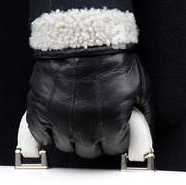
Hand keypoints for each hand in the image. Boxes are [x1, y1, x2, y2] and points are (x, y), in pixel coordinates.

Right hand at [27, 49, 152, 158]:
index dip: (115, 138)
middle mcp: (85, 126)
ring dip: (71, 136)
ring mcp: (60, 119)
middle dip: (94, 140)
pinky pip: (40, 134)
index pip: (114, 149)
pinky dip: (46, 130)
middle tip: (95, 122)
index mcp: (112, 122)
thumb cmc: (112, 56)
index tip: (113, 129)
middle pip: (89, 151)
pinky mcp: (40, 108)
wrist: (82, 32)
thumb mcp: (140, 87)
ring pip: (65, 145)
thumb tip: (145, 138)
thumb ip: (144, 116)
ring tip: (76, 118)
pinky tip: (56, 120)